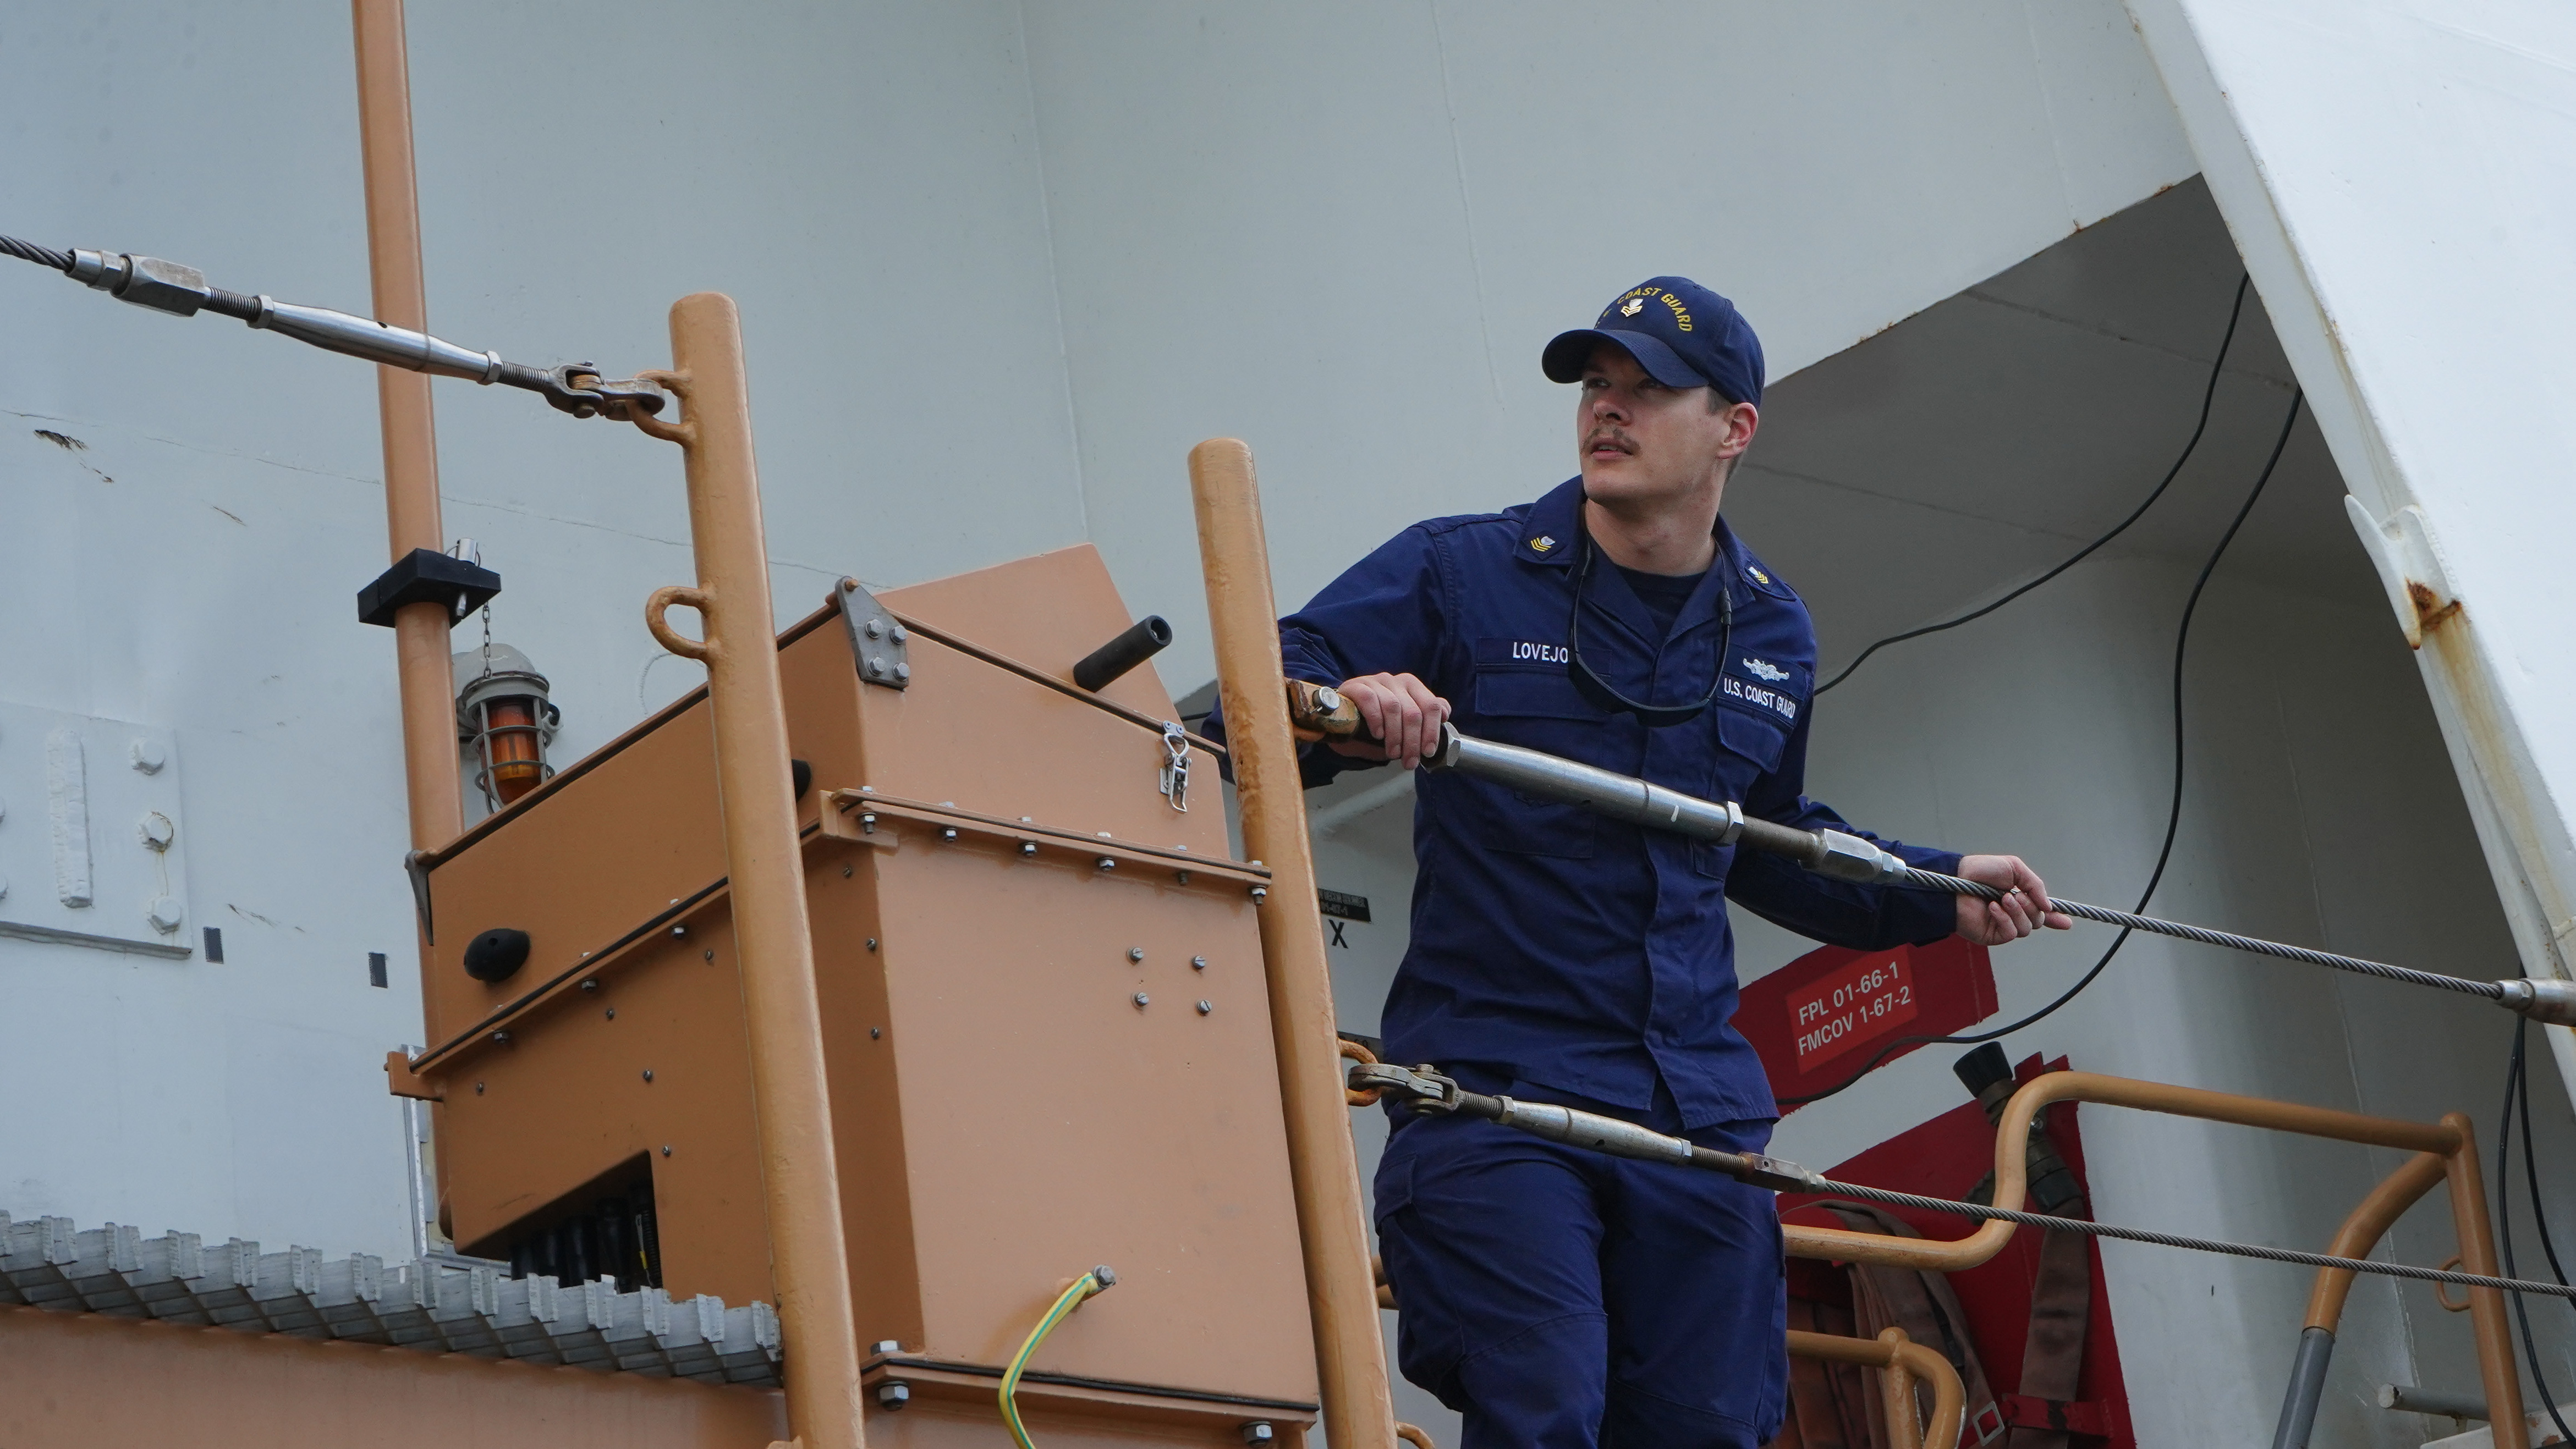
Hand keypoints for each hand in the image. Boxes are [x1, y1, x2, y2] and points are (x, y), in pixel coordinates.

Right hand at [1328, 672, 1450, 769]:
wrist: (1344, 717)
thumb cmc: (1377, 720)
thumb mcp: (1403, 721)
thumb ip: (1425, 717)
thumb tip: (1445, 715)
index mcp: (1412, 686)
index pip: (1431, 706)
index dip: (1432, 731)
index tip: (1428, 751)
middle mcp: (1395, 681)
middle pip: (1413, 712)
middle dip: (1413, 741)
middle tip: (1409, 761)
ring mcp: (1375, 681)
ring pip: (1393, 707)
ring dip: (1395, 736)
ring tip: (1393, 753)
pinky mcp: (1356, 686)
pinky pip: (1370, 700)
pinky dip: (1377, 720)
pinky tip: (1378, 734)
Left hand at [1953, 854, 2072, 944]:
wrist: (1956, 879)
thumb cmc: (1981, 871)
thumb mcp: (2014, 868)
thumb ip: (2035, 885)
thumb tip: (2050, 907)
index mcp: (2019, 897)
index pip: (2042, 912)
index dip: (2055, 918)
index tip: (2067, 922)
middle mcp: (2013, 913)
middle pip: (2038, 921)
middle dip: (2031, 907)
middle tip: (2015, 894)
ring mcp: (2003, 925)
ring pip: (2028, 928)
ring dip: (2018, 912)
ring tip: (2002, 898)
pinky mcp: (1992, 935)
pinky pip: (2011, 933)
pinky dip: (2005, 919)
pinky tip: (1992, 908)